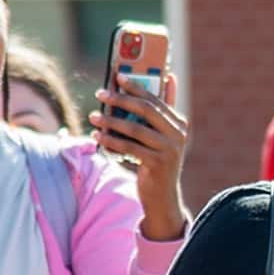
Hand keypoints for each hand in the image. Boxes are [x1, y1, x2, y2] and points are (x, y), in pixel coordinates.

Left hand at [90, 74, 188, 241]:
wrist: (163, 198)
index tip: (118, 76)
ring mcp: (169, 149)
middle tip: (101, 94)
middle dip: (120, 99)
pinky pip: (129, 147)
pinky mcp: (157, 163)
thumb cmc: (157, 163)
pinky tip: (98, 136)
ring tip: (94, 116)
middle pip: (145, 110)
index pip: (155, 99)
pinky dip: (111, 141)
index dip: (136, 86)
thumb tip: (167, 77)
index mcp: (179, 123)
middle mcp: (178, 135)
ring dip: (110, 120)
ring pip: (134, 128)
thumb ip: (160, 112)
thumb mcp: (161, 137)